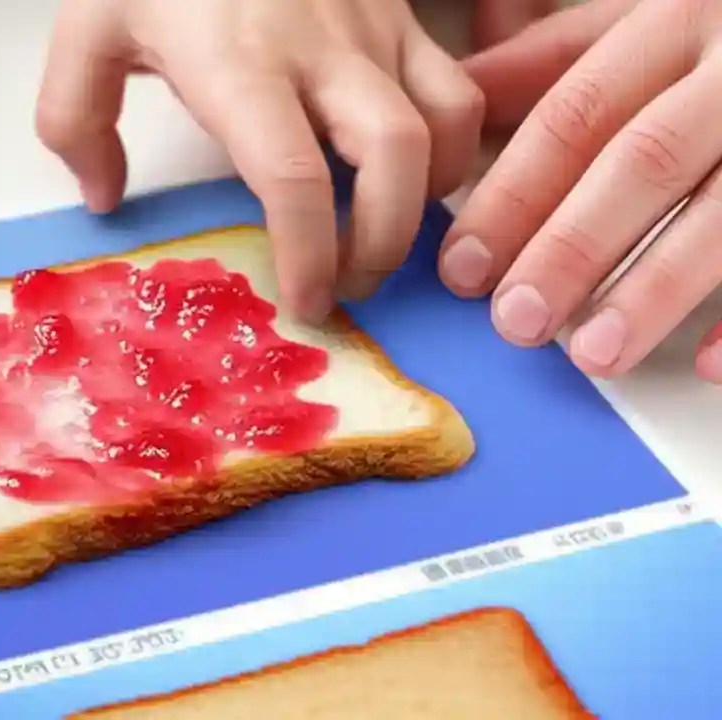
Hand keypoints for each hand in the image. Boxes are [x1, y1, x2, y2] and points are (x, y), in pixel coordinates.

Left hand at [34, 0, 485, 322]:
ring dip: (423, 200)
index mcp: (238, 63)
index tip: (306, 302)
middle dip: (382, 242)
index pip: (293, 177)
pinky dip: (449, 148)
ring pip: (442, 124)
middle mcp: (319, 48)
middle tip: (348, 284)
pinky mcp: (401, 12)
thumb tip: (104, 198)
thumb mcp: (87, 31)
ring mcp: (372, 26)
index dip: (309, 254)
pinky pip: (456, 89)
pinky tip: (407, 177)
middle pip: (393, 159)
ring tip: (380, 239)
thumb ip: (75, 121)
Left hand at [443, 0, 721, 383]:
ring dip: (657, 289)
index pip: (578, 114)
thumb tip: (459, 94)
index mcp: (680, 23)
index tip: (462, 268)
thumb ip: (556, 60)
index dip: (514, 195)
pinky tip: (708, 365)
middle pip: (646, 161)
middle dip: (574, 246)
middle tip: (517, 321)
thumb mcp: (647, 20)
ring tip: (595, 354)